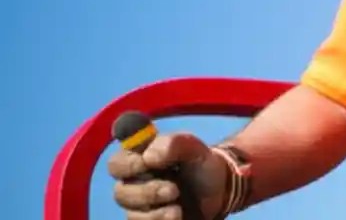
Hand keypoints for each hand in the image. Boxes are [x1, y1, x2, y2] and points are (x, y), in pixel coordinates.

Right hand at [107, 131, 227, 218]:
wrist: (220, 191)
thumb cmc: (200, 165)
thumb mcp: (193, 148)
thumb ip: (173, 143)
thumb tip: (148, 156)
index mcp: (138, 160)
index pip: (116, 164)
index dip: (129, 165)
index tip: (148, 164)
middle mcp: (133, 184)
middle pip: (121, 193)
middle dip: (147, 193)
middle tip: (173, 190)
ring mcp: (139, 207)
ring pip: (132, 215)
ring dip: (156, 212)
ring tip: (178, 208)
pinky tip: (177, 216)